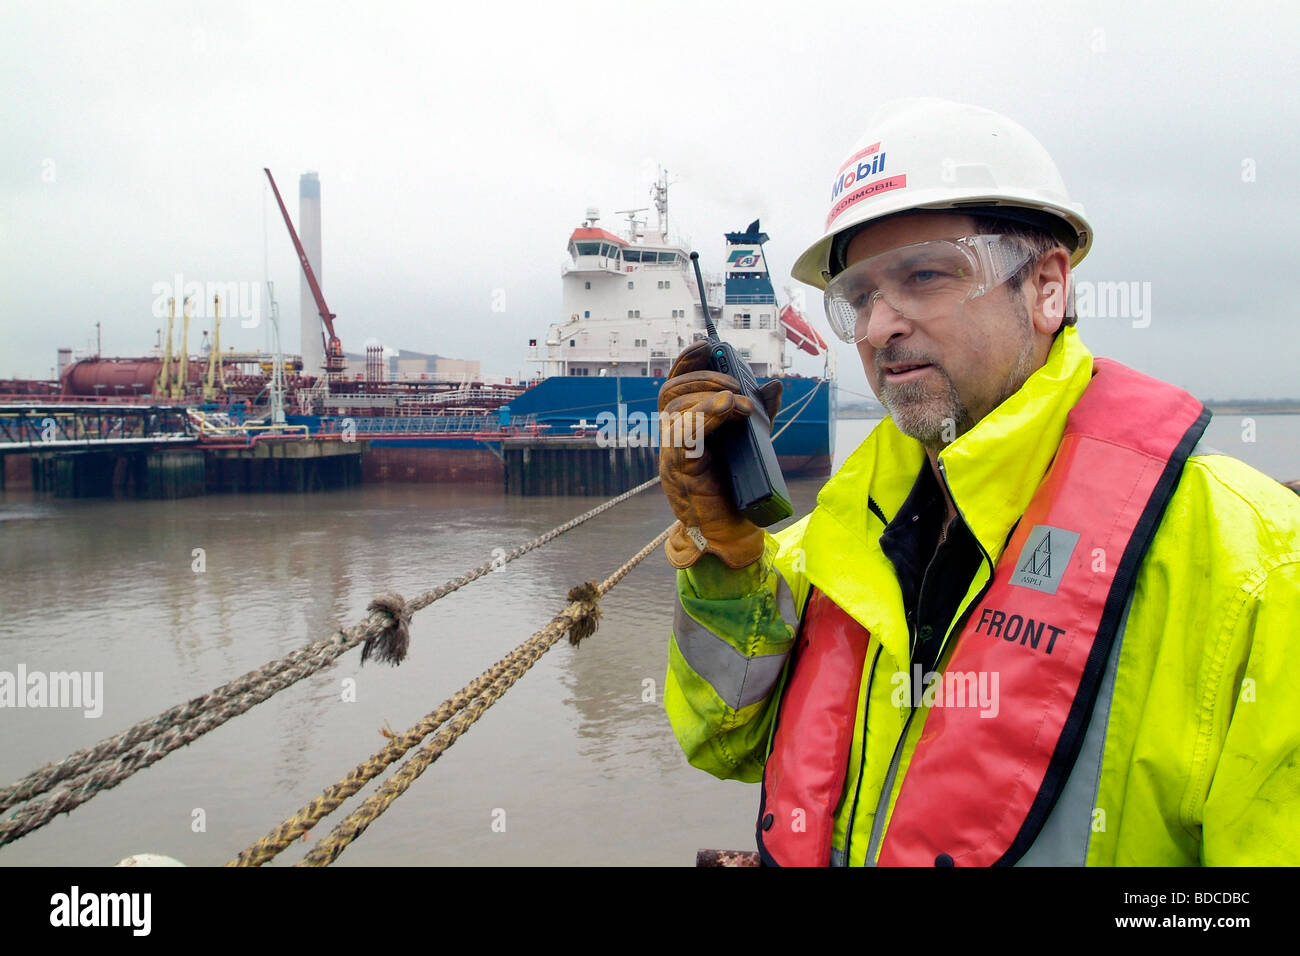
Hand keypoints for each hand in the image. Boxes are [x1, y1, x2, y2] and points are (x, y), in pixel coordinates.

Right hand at [657, 342, 782, 568]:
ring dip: (709, 394)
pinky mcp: (680, 470)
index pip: (677, 384)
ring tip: (739, 402)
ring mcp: (673, 453)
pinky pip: (683, 434)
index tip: (707, 344)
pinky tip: (727, 408)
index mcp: (687, 426)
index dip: (687, 361)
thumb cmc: (736, 492)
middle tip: (736, 385)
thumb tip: (774, 385)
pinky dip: (704, 414)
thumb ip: (761, 416)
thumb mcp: (754, 445)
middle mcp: (675, 437)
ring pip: (675, 408)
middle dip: (705, 377)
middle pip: (672, 391)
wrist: (730, 535)